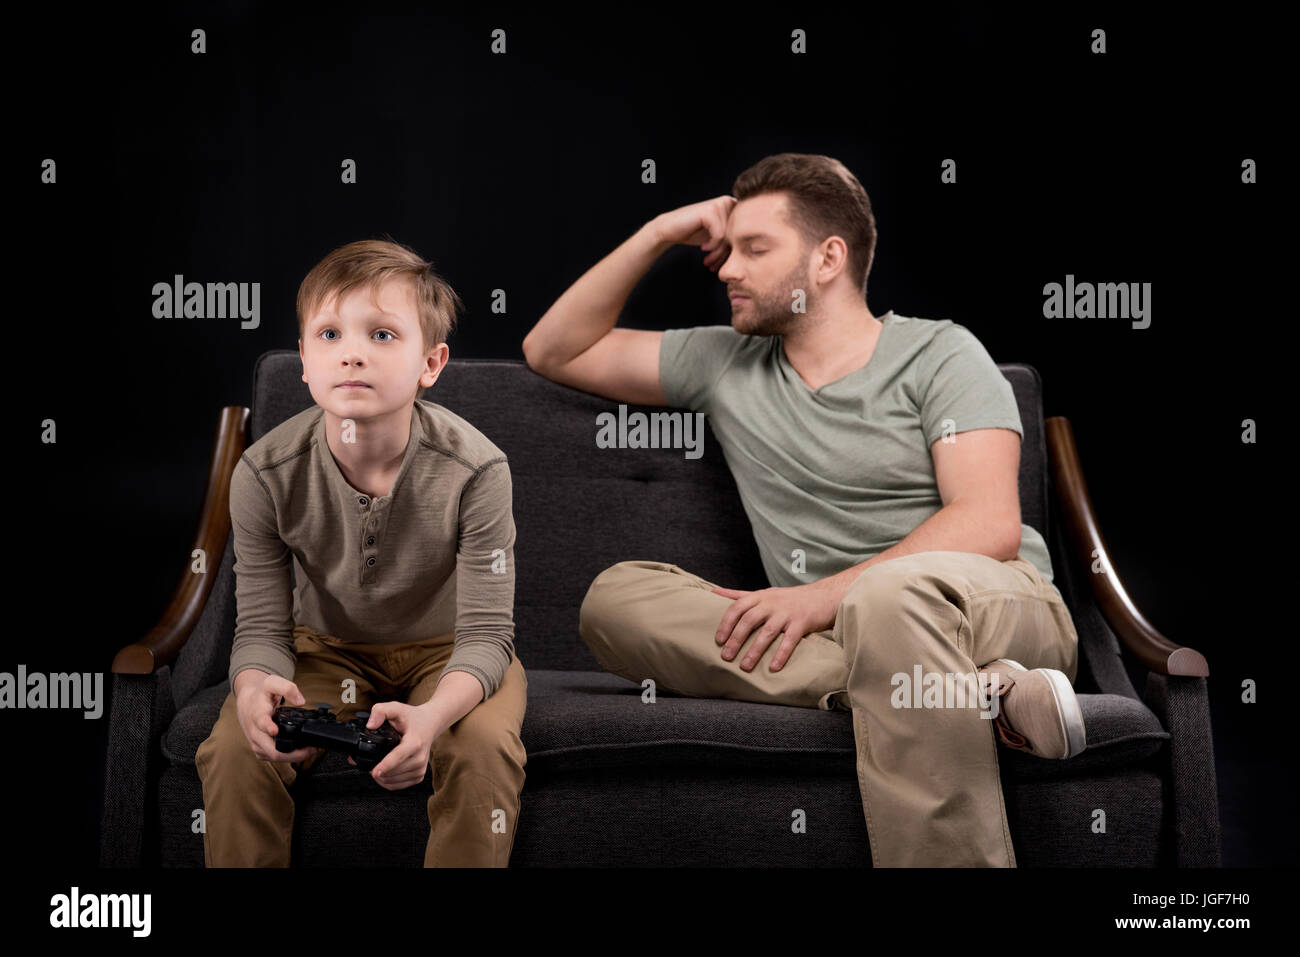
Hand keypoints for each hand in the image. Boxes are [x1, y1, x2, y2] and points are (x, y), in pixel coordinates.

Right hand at [235, 673, 323, 763]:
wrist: (247, 700)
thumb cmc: (261, 693)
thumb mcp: (272, 682)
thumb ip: (287, 688)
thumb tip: (301, 701)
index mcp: (258, 714)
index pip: (261, 722)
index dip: (268, 727)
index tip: (276, 730)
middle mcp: (255, 731)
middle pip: (271, 750)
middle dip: (293, 753)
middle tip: (311, 749)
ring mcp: (256, 741)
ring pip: (272, 757)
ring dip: (292, 757)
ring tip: (309, 751)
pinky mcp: (258, 748)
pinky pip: (271, 757)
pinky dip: (286, 757)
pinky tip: (298, 753)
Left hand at [350, 701, 438, 789]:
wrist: (431, 724)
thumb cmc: (413, 718)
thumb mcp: (396, 707)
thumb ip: (381, 711)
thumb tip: (370, 725)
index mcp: (415, 742)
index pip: (399, 757)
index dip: (385, 766)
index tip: (374, 772)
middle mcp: (420, 757)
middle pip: (394, 772)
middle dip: (377, 771)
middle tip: (367, 764)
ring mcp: (420, 768)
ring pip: (394, 781)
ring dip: (381, 778)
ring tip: (375, 768)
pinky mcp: (419, 775)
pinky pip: (398, 786)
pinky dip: (388, 782)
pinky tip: (384, 774)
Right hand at [652, 195, 737, 271]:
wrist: (670, 229)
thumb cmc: (694, 233)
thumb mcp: (718, 236)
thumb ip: (733, 237)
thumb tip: (754, 251)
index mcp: (733, 206)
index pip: (742, 232)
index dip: (732, 250)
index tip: (720, 263)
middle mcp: (728, 201)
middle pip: (737, 233)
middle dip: (725, 253)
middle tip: (713, 264)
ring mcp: (720, 204)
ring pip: (729, 236)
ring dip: (718, 252)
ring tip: (708, 260)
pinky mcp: (711, 210)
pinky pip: (720, 235)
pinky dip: (712, 245)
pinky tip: (703, 248)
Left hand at [711, 581, 843, 671]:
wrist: (824, 596)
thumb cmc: (789, 598)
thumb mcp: (764, 593)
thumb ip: (740, 595)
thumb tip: (714, 592)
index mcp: (760, 596)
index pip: (738, 606)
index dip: (727, 623)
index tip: (718, 640)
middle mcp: (772, 603)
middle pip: (750, 620)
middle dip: (736, 639)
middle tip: (726, 657)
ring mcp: (787, 613)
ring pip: (768, 632)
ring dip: (755, 650)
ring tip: (745, 666)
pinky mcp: (802, 623)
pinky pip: (790, 640)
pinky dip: (781, 654)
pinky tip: (773, 667)